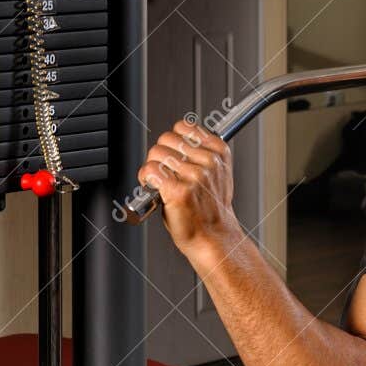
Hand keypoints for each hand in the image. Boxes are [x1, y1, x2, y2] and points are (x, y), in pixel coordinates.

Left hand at [138, 119, 239, 262]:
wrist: (213, 238)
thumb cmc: (210, 211)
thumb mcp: (216, 174)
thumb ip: (200, 154)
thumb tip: (175, 140)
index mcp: (219, 153)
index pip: (184, 127)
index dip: (173, 139)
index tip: (172, 152)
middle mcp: (208, 162)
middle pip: (166, 138)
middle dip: (159, 153)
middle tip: (161, 170)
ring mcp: (195, 176)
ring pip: (156, 153)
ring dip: (151, 167)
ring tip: (157, 181)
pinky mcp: (178, 191)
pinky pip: (150, 170)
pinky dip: (145, 178)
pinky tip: (152, 187)